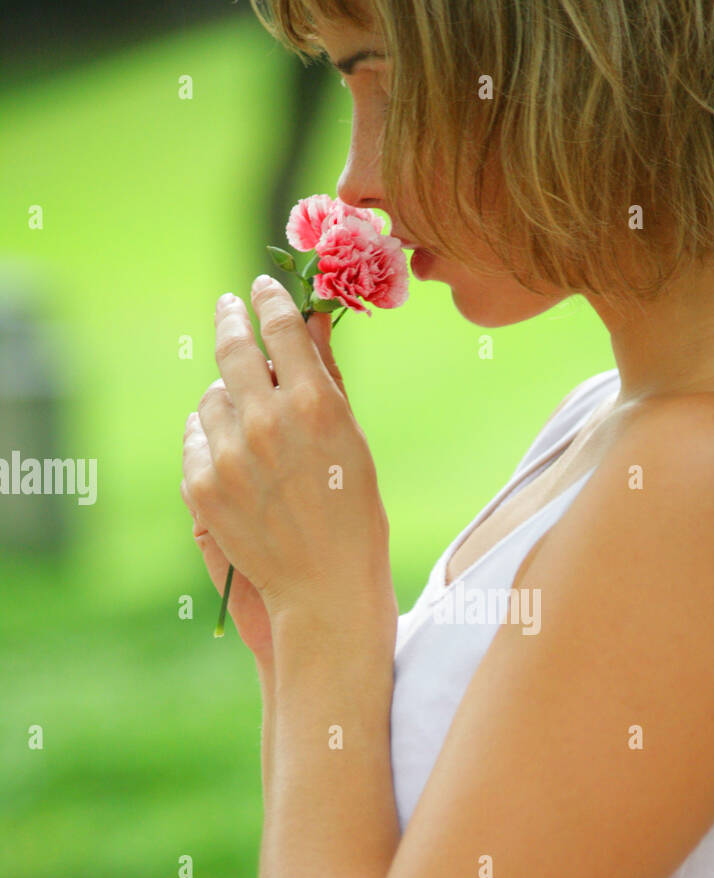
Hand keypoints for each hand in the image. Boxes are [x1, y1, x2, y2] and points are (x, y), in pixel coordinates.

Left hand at [181, 277, 397, 661]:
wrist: (324, 589)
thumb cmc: (354, 514)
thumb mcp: (352, 440)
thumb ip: (327, 377)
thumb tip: (310, 320)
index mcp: (315, 407)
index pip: (281, 328)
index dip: (270, 302)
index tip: (262, 289)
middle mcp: (268, 424)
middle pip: (233, 349)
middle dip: (231, 321)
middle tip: (230, 308)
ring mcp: (229, 456)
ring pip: (210, 397)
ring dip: (226, 397)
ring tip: (248, 420)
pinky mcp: (202, 487)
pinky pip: (195, 439)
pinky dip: (209, 439)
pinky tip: (233, 456)